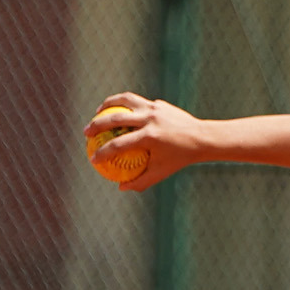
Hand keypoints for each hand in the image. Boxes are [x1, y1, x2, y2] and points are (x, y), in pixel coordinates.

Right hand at [83, 92, 207, 191]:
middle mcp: (150, 120)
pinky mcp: (157, 103)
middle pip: (115, 119)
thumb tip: (121, 187)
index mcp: (150, 138)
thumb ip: (140, 181)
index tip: (93, 159)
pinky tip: (117, 110)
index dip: (103, 153)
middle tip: (86, 132)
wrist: (202, 138)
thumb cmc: (180, 158)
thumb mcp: (161, 172)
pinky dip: (123, 104)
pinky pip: (136, 101)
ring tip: (97, 112)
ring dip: (107, 104)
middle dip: (97, 125)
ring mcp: (154, 108)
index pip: (119, 145)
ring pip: (124, 101)